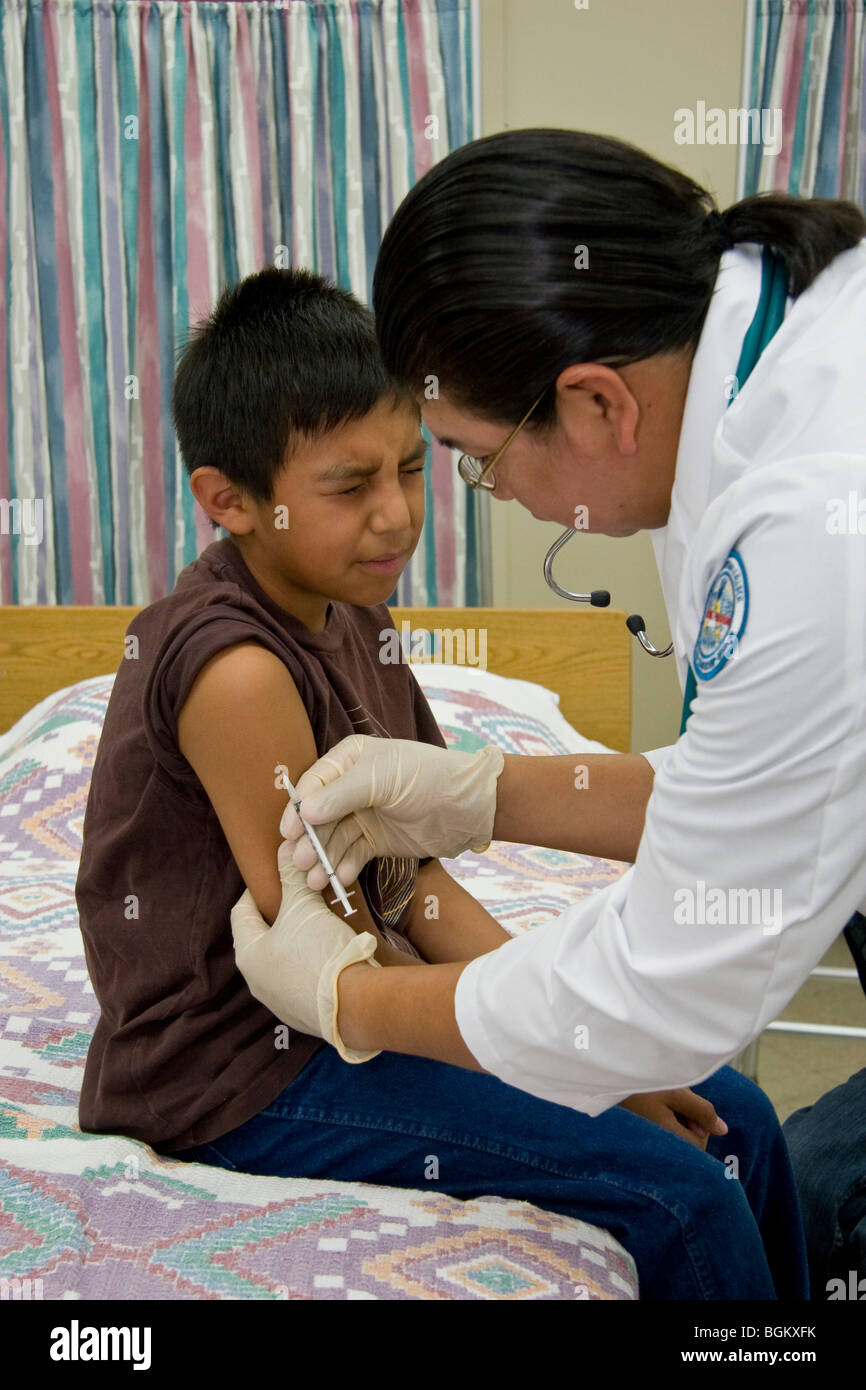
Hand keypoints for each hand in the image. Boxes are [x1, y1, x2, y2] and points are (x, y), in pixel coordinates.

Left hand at [230, 842, 382, 1062]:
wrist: (355, 1004)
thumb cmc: (320, 952)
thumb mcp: (305, 907)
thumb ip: (292, 877)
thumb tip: (284, 846)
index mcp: (247, 953)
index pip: (241, 911)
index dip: (257, 889)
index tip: (275, 876)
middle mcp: (256, 981)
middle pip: (261, 936)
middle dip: (278, 915)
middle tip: (299, 896)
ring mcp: (278, 1001)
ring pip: (281, 959)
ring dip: (295, 940)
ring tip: (317, 921)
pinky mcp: (301, 1013)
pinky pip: (300, 980)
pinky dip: (309, 963)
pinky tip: (329, 952)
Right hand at [280, 735, 504, 890]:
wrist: (470, 807)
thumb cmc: (428, 778)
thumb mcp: (383, 778)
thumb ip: (342, 794)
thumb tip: (304, 811)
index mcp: (350, 760)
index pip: (315, 784)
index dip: (299, 808)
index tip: (290, 831)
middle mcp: (352, 787)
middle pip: (319, 816)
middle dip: (309, 840)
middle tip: (300, 862)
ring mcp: (364, 815)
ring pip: (334, 839)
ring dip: (323, 859)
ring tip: (316, 880)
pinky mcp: (377, 841)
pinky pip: (353, 855)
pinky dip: (345, 868)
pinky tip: (340, 880)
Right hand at [618, 1088, 727, 1149]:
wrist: (605, 1076)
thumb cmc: (642, 1083)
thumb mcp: (677, 1092)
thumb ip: (702, 1111)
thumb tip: (723, 1130)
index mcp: (669, 1138)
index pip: (699, 1145)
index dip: (701, 1124)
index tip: (688, 1104)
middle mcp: (656, 1144)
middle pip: (684, 1140)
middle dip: (686, 1120)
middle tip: (673, 1096)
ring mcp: (644, 1139)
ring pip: (671, 1133)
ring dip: (672, 1115)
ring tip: (660, 1094)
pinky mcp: (634, 1132)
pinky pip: (656, 1128)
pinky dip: (659, 1115)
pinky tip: (649, 1099)